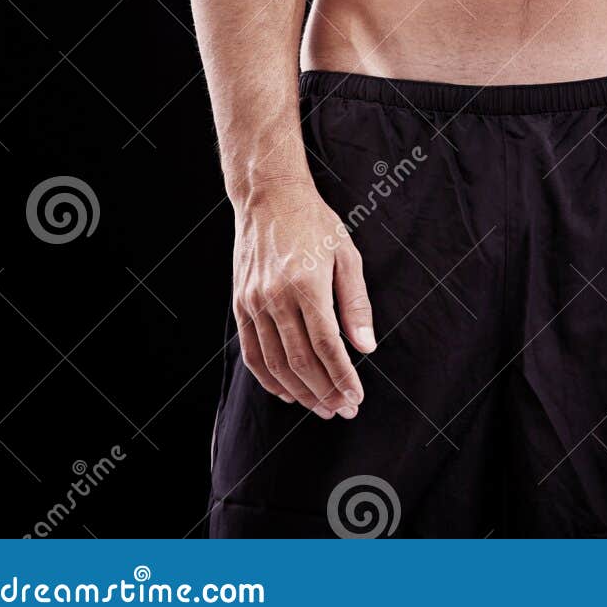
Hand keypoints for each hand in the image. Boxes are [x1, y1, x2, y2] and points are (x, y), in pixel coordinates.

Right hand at [232, 181, 375, 418]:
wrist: (268, 196)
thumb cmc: (314, 221)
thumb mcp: (346, 254)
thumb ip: (355, 303)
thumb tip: (366, 346)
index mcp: (307, 284)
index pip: (326, 346)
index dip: (342, 377)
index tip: (356, 397)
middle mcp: (276, 297)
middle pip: (301, 361)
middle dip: (324, 392)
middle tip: (343, 410)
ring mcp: (254, 302)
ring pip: (275, 363)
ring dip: (299, 392)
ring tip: (321, 407)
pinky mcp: (240, 304)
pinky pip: (252, 352)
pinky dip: (269, 379)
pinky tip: (287, 391)